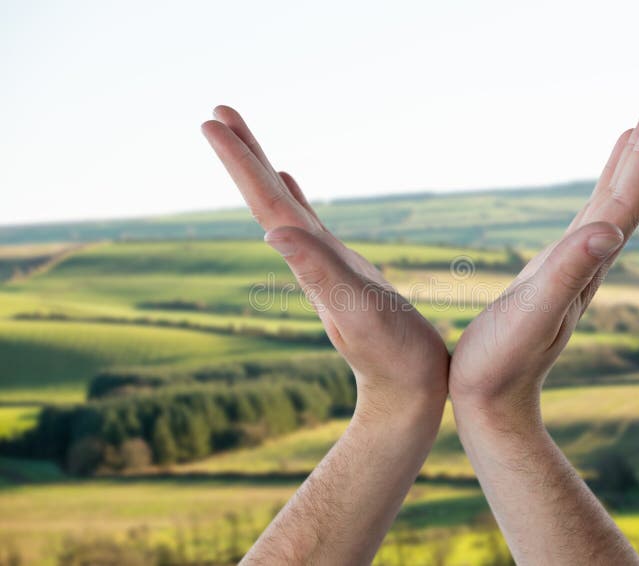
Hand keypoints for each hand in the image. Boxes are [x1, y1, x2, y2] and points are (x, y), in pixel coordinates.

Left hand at [202, 106, 449, 564]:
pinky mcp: (342, 271)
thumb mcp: (358, 310)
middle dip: (243, 155)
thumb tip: (271, 233)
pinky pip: (310, 226)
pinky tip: (288, 185)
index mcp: (307, 261)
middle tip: (218, 114)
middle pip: (266, 198)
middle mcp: (307, 259)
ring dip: (262, 172)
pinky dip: (294, 199)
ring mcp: (323, 264)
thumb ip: (319, 272)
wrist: (404, 390)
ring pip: (284, 207)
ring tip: (244, 139)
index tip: (213, 123)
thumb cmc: (393, 355)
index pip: (267, 203)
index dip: (242, 163)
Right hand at [450, 107, 638, 424]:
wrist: (492, 401)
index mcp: (583, 268)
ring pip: (605, 215)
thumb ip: (566, 275)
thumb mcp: (532, 317)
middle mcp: (584, 267)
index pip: (622, 205)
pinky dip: (592, 205)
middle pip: (623, 203)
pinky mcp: (550, 283)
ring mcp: (569, 275)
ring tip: (630, 139)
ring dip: (621, 175)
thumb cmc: (502, 363)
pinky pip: (581, 234)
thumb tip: (609, 230)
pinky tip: (591, 203)